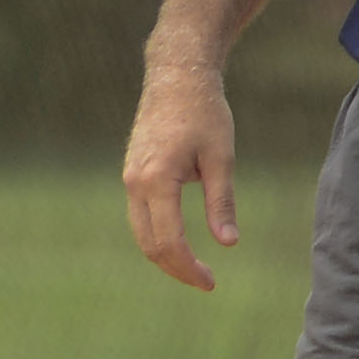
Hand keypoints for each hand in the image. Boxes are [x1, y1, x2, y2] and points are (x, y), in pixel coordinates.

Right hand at [122, 61, 239, 289]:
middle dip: (176, 268)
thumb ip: (221, 202)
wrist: (176, 75)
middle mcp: (135, 182)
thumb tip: (228, 243)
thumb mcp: (222, 158)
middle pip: (149, 244)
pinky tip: (180, 240)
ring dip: (165, 254)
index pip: (169, 241)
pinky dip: (158, 234)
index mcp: (157, 180)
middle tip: (206, 281)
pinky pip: (140, 216)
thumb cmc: (205, 112)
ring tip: (195, 266)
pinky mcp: (132, 173)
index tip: (211, 282)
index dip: (189, 268)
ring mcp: (129, 177)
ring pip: (141, 232)